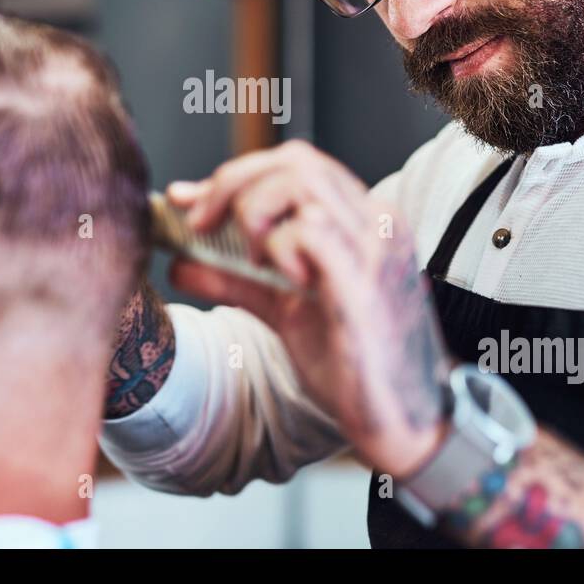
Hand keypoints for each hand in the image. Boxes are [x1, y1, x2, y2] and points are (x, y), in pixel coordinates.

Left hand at [167, 140, 451, 476]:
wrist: (405, 423)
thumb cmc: (354, 365)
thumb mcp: (285, 310)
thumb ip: (236, 279)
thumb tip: (178, 261)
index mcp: (363, 220)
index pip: (296, 165)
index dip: (236, 174)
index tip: (188, 202)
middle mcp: (376, 220)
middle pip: (295, 160)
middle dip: (233, 183)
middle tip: (199, 224)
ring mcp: (375, 247)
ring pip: (301, 182)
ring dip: (256, 212)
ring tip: (253, 260)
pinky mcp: (365, 281)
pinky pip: (310, 231)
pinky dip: (279, 246)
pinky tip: (283, 278)